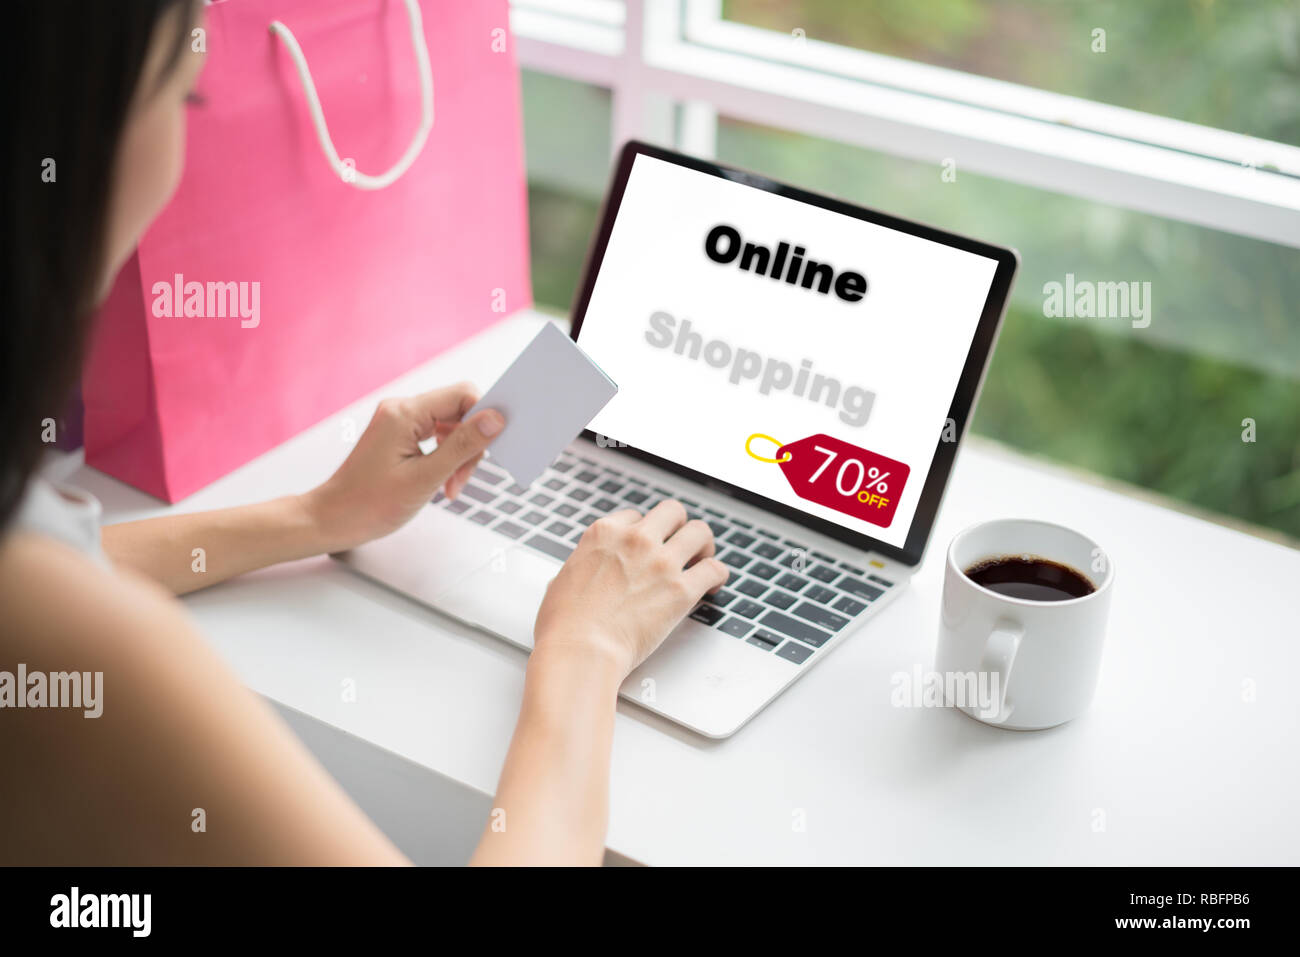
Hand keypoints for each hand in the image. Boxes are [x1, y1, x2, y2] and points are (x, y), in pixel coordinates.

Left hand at [303, 383, 503, 551]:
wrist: (335, 519)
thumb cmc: (370, 504)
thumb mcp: (425, 478)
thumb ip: (462, 446)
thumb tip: (495, 419)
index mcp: (404, 413)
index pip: (461, 395)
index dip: (483, 417)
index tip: (493, 447)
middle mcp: (401, 410)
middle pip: (458, 410)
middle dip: (469, 443)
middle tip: (462, 478)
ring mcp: (399, 421)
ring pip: (450, 425)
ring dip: (459, 455)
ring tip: (451, 486)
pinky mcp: (399, 435)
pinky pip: (436, 436)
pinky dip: (446, 458)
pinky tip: (443, 482)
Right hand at [532, 500, 728, 677]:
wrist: (581, 651)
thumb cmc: (564, 625)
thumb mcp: (561, 580)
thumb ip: (581, 567)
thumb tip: (583, 571)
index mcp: (604, 534)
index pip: (635, 516)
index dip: (645, 532)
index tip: (650, 545)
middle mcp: (635, 540)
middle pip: (672, 512)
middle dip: (679, 526)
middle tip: (682, 544)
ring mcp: (661, 562)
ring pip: (699, 532)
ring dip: (703, 545)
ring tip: (703, 558)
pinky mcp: (681, 590)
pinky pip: (714, 569)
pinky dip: (718, 574)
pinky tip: (714, 582)